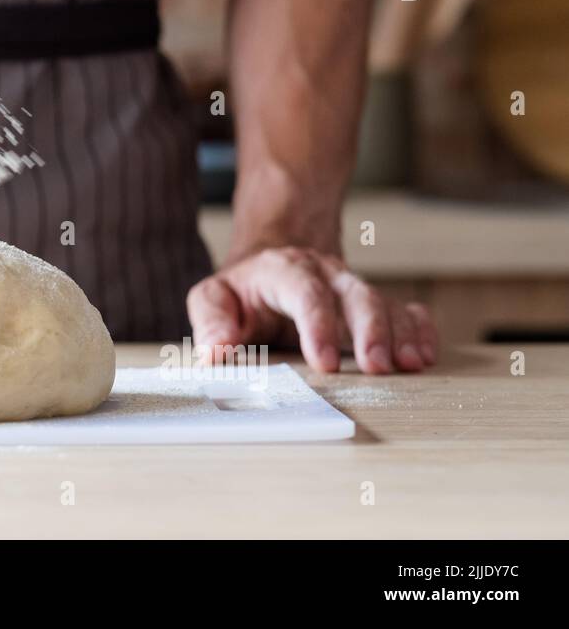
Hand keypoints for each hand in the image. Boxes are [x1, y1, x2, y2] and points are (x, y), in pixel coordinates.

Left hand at [188, 246, 437, 373]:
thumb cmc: (242, 292)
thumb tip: (215, 351)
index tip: (324, 364)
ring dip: (400, 333)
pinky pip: (405, 310)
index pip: (304, 292)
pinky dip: (419, 330)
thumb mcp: (212, 298)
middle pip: (355, 294)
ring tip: (411, 364)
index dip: (317, 325)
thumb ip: (211, 322)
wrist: (271, 267)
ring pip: (384, 303)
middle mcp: (325, 275)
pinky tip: (424, 354)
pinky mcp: (371, 305)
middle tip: (377, 367)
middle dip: (370, 330)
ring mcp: (352, 288)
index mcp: (283, 270)